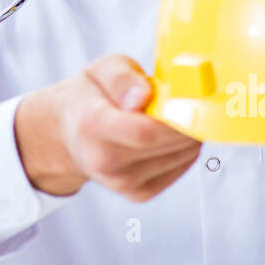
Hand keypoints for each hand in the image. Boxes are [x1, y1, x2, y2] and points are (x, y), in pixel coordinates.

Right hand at [15, 54, 200, 200]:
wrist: (72, 131)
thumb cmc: (91, 95)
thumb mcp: (101, 70)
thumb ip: (122, 78)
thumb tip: (143, 96)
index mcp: (91, 124)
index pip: (143, 131)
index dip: (175, 117)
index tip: (191, 100)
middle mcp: (102, 159)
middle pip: (163, 145)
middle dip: (188, 122)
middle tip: (193, 102)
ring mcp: (119, 182)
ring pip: (176, 158)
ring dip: (189, 136)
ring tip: (178, 116)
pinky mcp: (136, 194)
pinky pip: (176, 171)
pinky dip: (184, 152)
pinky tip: (172, 136)